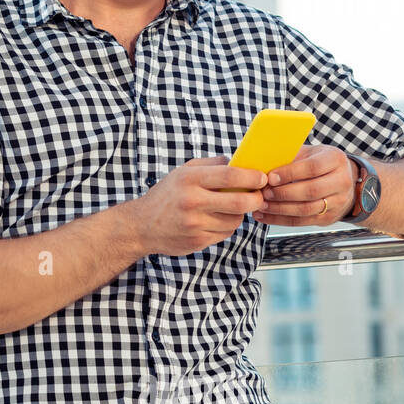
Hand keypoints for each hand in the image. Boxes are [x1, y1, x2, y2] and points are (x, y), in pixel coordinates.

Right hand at [133, 156, 267, 256]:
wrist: (141, 226)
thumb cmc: (166, 196)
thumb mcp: (182, 172)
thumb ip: (211, 165)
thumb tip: (240, 162)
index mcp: (189, 179)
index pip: (230, 176)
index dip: (252, 177)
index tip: (261, 178)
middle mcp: (192, 201)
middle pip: (239, 202)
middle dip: (256, 199)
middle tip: (259, 196)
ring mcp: (195, 224)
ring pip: (235, 220)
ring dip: (239, 214)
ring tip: (228, 208)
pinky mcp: (197, 241)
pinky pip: (225, 233)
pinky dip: (226, 226)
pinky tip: (215, 220)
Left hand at [253, 145, 354, 225]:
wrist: (343, 180)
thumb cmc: (318, 163)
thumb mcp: (308, 153)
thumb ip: (289, 157)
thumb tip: (262, 163)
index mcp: (335, 159)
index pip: (313, 168)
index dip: (290, 173)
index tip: (270, 177)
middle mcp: (341, 181)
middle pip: (311, 191)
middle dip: (284, 193)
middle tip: (264, 193)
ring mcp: (338, 202)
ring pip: (306, 209)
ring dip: (280, 209)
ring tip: (261, 205)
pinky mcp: (329, 218)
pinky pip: (302, 222)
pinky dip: (280, 220)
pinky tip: (265, 216)